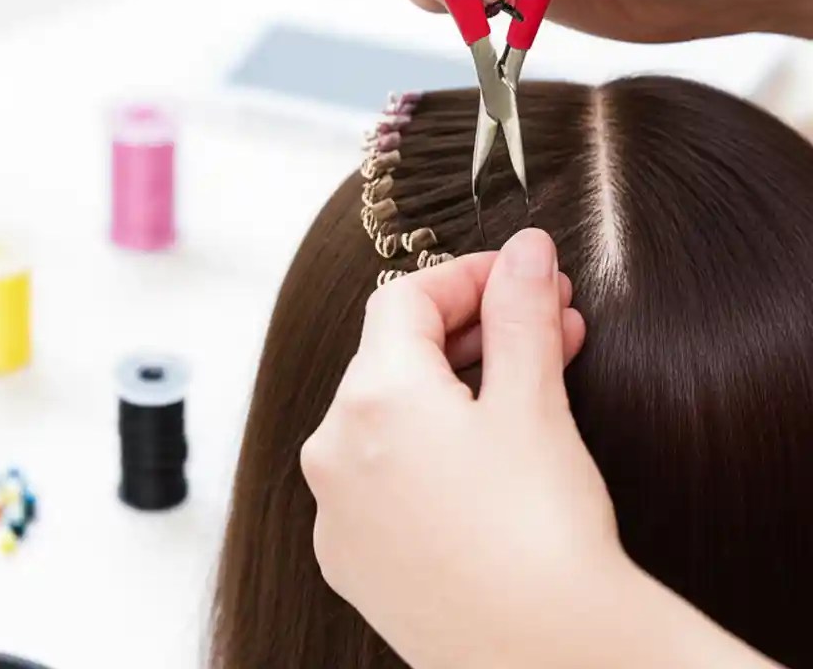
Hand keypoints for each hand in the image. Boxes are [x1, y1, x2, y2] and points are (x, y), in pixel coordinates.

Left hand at [300, 229, 620, 667]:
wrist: (544, 655)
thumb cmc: (541, 530)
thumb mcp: (534, 403)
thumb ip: (520, 313)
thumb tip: (526, 251)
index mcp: (371, 397)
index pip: (404, 301)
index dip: (467, 276)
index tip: (521, 277)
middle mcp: (332, 448)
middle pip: (392, 360)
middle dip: (469, 336)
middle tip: (546, 328)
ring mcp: (333, 509)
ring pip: (384, 422)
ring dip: (449, 396)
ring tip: (527, 393)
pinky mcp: (348, 559)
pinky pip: (377, 482)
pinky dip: (423, 458)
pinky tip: (482, 468)